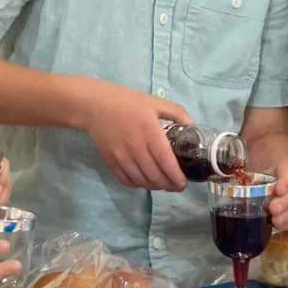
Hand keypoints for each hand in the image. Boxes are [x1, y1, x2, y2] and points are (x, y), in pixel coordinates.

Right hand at [74, 76, 190, 191]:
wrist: (95, 105)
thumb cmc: (127, 101)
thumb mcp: (155, 102)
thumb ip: (177, 113)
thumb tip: (193, 127)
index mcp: (150, 132)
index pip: (166, 163)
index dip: (176, 178)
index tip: (183, 183)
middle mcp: (136, 147)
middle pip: (155, 177)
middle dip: (169, 185)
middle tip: (176, 185)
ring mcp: (121, 156)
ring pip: (142, 181)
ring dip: (155, 186)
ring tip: (162, 183)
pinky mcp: (110, 161)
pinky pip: (126, 180)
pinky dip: (138, 184)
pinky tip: (144, 180)